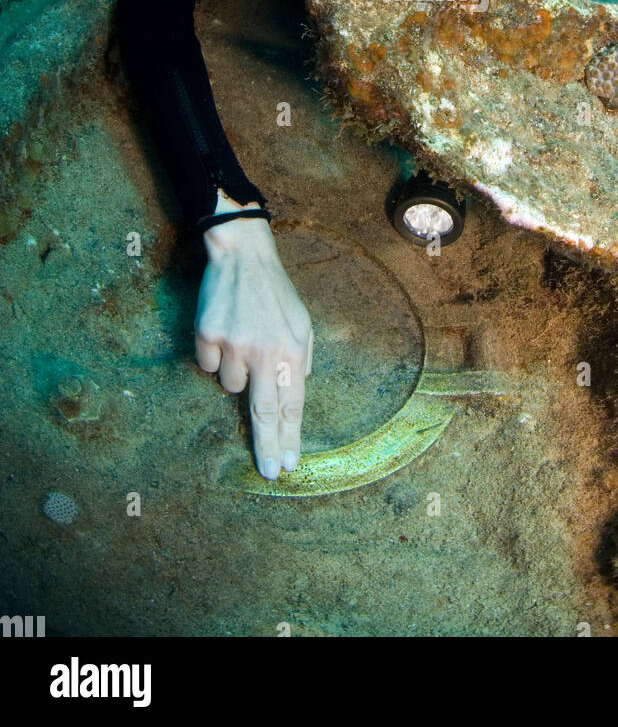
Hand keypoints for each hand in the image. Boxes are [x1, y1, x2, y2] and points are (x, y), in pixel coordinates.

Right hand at [194, 213, 312, 480]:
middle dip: (267, 446)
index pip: (291, 405)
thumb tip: (296, 387)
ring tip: (243, 339)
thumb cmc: (274, 292)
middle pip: (264, 412)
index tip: (288, 463)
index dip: (289, 437)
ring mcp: (232, 345)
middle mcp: (263, 351)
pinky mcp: (206, 336)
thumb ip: (301, 358)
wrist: (242, 255)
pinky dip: (215, 356)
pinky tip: (224, 331)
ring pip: (230, 385)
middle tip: (268, 472)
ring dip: (237, 373)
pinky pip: (208, 365)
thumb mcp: (302, 322)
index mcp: (290, 350)